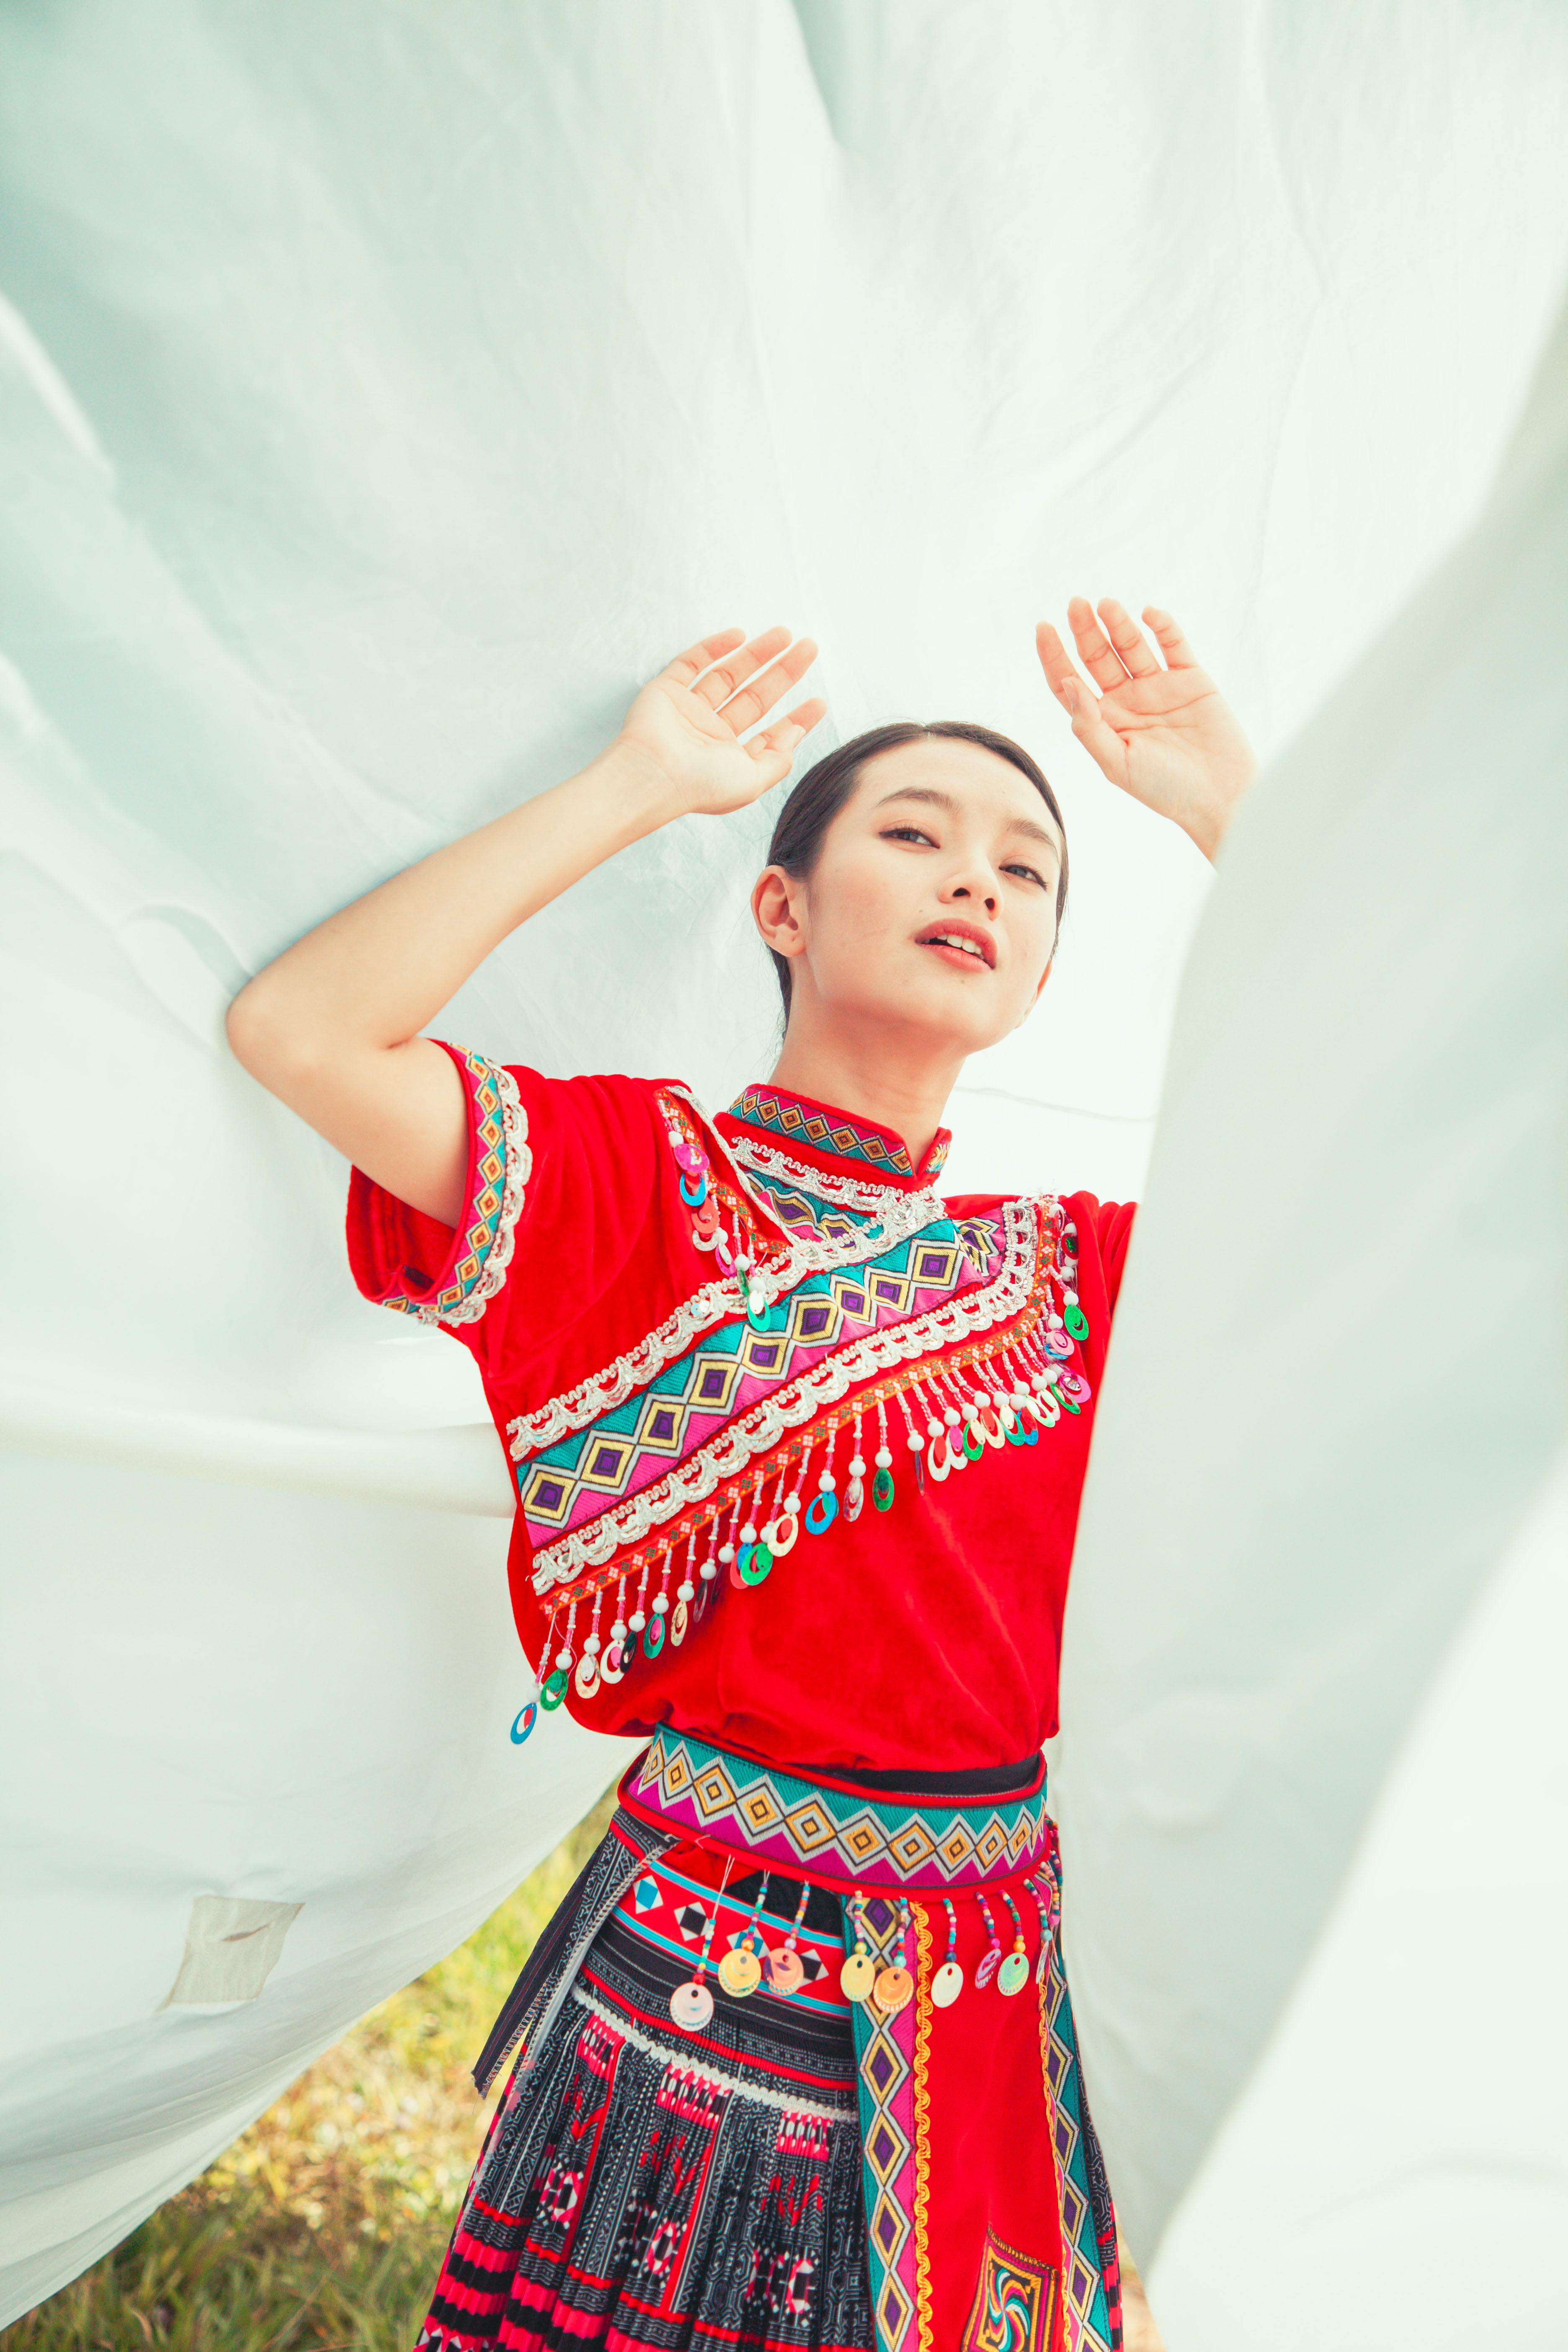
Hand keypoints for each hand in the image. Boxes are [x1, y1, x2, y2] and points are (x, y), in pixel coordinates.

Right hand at [615, 625, 826, 816]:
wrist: (652, 775)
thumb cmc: (701, 785)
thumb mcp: (753, 782)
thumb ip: (778, 760)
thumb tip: (796, 734)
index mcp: (730, 759)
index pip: (769, 734)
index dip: (797, 719)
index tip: (819, 702)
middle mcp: (711, 735)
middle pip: (755, 697)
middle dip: (783, 672)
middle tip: (810, 648)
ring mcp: (688, 711)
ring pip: (729, 675)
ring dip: (757, 654)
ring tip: (785, 635)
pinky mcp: (666, 691)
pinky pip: (692, 663)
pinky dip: (714, 647)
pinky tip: (740, 635)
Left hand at [1036, 599, 1257, 860]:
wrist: (1220, 796)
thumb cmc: (1165, 789)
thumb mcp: (1117, 763)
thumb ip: (1089, 726)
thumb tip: (1068, 683)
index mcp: (1104, 722)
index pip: (1069, 682)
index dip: (1054, 655)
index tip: (1043, 628)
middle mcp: (1127, 701)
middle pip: (1098, 657)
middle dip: (1085, 631)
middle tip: (1076, 604)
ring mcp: (1158, 687)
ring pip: (1132, 645)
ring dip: (1118, 623)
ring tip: (1106, 604)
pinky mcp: (1191, 679)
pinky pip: (1173, 645)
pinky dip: (1163, 627)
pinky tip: (1149, 613)